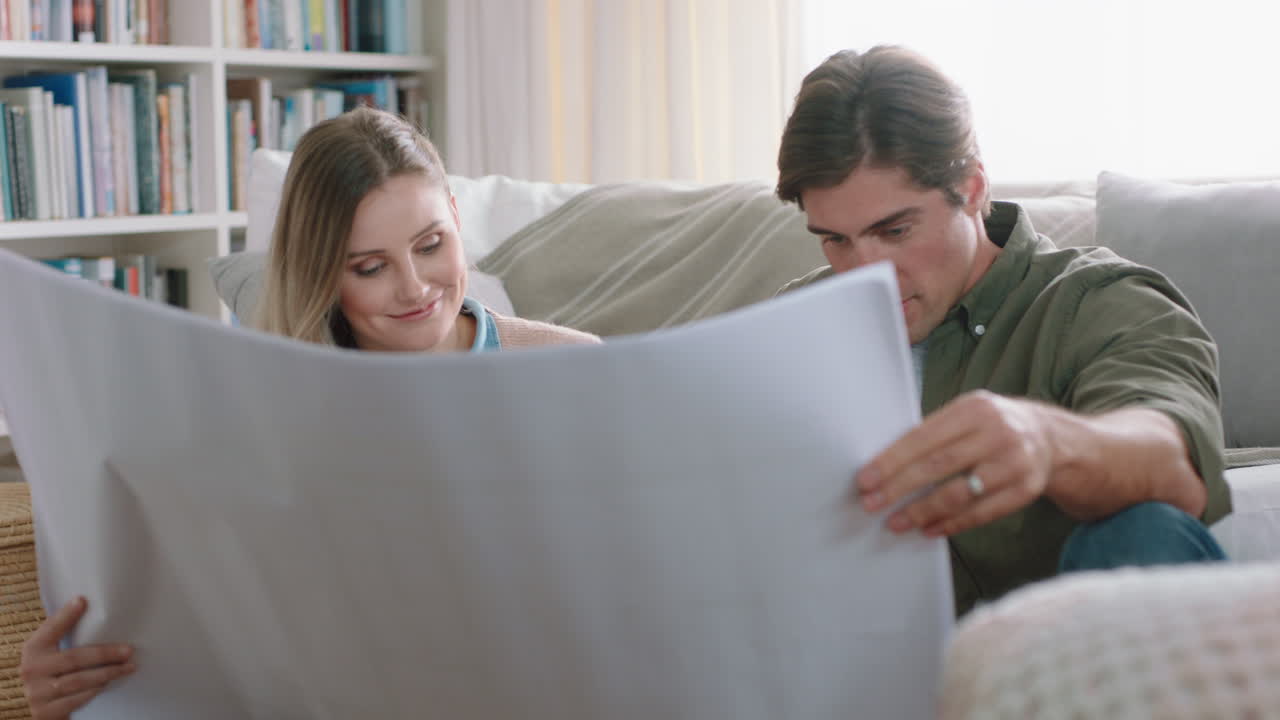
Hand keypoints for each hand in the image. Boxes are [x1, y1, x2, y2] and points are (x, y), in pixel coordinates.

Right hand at [21, 596, 134, 719]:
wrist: (39, 708)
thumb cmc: (52, 674)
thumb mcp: (51, 654)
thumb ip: (65, 638)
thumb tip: (92, 609)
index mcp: (33, 650)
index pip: (49, 630)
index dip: (65, 616)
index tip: (82, 600)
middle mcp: (31, 670)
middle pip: (73, 658)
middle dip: (105, 654)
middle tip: (129, 650)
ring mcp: (37, 693)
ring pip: (79, 681)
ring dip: (108, 673)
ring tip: (128, 667)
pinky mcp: (46, 712)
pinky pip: (77, 699)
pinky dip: (95, 691)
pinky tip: (109, 683)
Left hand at [854, 391, 1055, 536]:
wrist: (1049, 437)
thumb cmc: (991, 426)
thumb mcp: (967, 414)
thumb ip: (934, 433)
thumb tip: (884, 464)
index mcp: (974, 409)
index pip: (923, 437)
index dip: (891, 460)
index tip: (866, 479)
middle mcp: (997, 434)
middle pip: (939, 465)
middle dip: (899, 488)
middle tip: (873, 504)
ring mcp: (1014, 463)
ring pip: (960, 494)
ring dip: (922, 511)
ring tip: (897, 522)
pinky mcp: (1025, 490)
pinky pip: (982, 513)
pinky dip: (951, 524)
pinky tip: (928, 529)